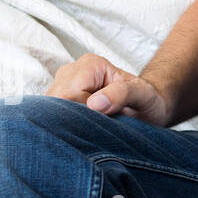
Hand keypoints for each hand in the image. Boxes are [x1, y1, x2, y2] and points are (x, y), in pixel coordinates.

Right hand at [45, 53, 173, 126]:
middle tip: (98, 128)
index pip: (68, 96)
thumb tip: (94, 104)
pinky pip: (51, 118)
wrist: (147, 107)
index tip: (103, 121)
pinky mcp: (58, 104)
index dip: (81, 114)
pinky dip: (64, 128)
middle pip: (54, 104)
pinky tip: (82, 132)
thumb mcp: (143, 95)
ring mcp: (61, 88)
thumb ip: (122, 95)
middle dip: (73, 121)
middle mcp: (70, 73)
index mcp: (90, 65)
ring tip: (94, 128)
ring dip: (69, 126)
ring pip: (50, 113)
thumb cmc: (147, 100)